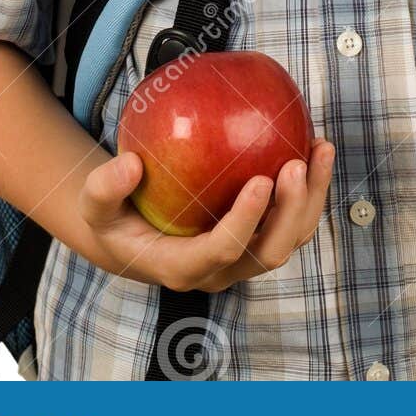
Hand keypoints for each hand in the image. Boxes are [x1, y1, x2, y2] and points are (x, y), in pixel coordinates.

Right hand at [75, 140, 335, 292]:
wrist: (131, 237)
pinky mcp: (257, 237)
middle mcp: (221, 270)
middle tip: (296, 163)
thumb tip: (131, 164)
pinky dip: (310, 187)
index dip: (246, 222)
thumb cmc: (114, 218)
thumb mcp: (94, 204)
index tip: (262, 179)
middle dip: (290, 212)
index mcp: (183, 266)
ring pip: (291, 238)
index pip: (222, 252)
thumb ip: (105, 187)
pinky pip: (293, 219)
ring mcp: (244, 257)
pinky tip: (314, 145)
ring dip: (311, 198)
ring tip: (320, 148)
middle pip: (269, 252)